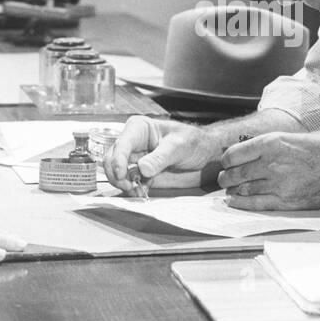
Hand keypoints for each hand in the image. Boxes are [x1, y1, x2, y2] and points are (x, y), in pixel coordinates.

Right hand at [103, 116, 222, 193]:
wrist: (207, 157)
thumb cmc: (195, 142)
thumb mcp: (179, 146)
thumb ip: (160, 157)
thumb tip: (142, 168)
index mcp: (140, 128)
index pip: (121, 144)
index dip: (118, 159)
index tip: (122, 174)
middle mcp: (134, 143)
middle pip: (112, 159)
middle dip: (116, 174)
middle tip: (128, 185)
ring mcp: (137, 160)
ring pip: (117, 173)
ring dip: (123, 184)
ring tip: (137, 190)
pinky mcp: (142, 175)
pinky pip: (130, 183)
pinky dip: (132, 189)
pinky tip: (142, 192)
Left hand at [219, 131, 319, 209]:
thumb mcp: (298, 135)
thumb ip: (276, 144)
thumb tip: (259, 149)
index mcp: (273, 143)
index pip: (234, 154)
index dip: (226, 160)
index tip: (227, 163)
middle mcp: (271, 163)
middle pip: (234, 174)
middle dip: (226, 177)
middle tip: (225, 179)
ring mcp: (278, 184)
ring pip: (242, 190)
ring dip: (232, 191)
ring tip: (231, 191)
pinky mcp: (286, 202)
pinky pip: (255, 205)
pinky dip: (240, 204)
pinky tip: (233, 203)